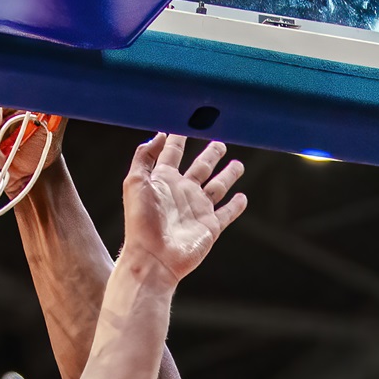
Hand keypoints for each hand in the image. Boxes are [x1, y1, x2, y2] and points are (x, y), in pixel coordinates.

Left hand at [119, 133, 245, 282]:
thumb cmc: (141, 222)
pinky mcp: (210, 226)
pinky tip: (242, 197)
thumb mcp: (135, 181)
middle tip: (219, 142)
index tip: (187, 120)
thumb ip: (145, 156)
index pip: (173, 152)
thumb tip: (159, 134)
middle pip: (200, 167)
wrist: (153, 258)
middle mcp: (182, 192)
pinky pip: (226, 213)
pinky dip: (235, 205)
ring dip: (228, 175)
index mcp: (163, 180)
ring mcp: (198, 209)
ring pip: (217, 187)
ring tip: (237, 165)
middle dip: (210, 154)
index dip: (179, 137)